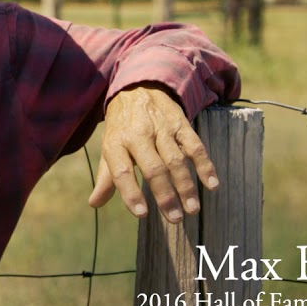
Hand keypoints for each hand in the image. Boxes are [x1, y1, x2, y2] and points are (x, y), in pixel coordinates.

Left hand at [88, 84, 218, 223]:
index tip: (141, 214)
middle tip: (175, 219)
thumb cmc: (122, 126)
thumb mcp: (109, 146)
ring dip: (186, 187)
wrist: (138, 86)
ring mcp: (161, 129)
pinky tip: (212, 185)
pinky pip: (195, 146)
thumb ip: (106, 177)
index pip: (121, 172)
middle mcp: (138, 135)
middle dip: (165, 196)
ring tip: (192, 209)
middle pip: (153, 169)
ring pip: (176, 161)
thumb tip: (94, 203)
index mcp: (116, 143)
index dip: (131, 193)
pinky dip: (205, 166)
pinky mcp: (181, 124)